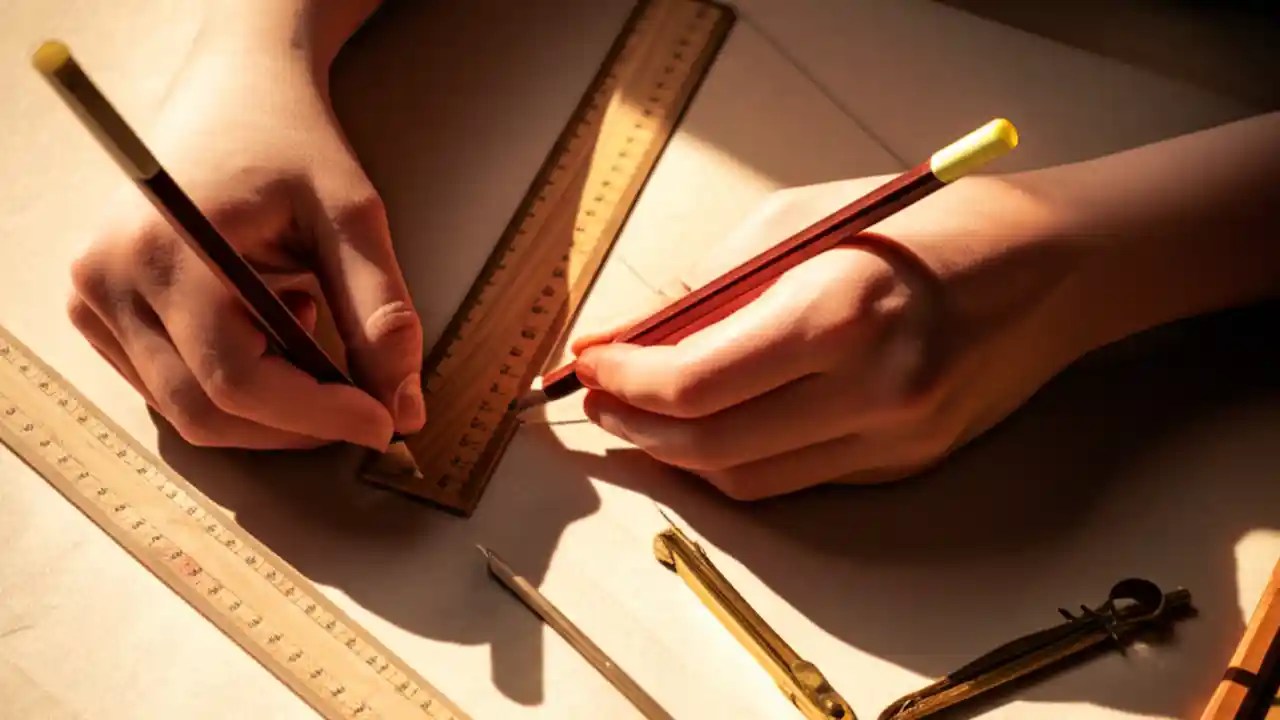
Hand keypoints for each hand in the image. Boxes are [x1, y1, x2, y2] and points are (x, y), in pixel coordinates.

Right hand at [66, 25, 422, 450]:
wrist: (237, 94)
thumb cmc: (294, 145)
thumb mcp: (353, 217)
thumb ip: (380, 314)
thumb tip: (404, 410)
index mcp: (168, 250)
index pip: (237, 379)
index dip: (317, 415)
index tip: (384, 422)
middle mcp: (109, 279)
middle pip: (206, 411)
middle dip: (297, 424)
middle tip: (363, 401)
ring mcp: (93, 298)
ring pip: (187, 411)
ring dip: (267, 401)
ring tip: (304, 317)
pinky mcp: (97, 310)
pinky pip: (169, 389)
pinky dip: (234, 384)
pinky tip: (266, 321)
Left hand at [571, 174, 1086, 499]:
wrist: (1052, 266)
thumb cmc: (925, 223)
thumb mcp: (804, 220)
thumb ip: (713, 284)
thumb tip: (635, 334)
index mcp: (840, 312)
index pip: (696, 381)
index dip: (625, 380)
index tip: (588, 362)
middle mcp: (870, 391)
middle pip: (712, 446)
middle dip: (637, 426)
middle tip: (599, 400)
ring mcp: (893, 439)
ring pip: (750, 480)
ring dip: (679, 455)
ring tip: (642, 418)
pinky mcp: (906, 464)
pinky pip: (797, 480)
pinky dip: (740, 461)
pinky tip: (709, 431)